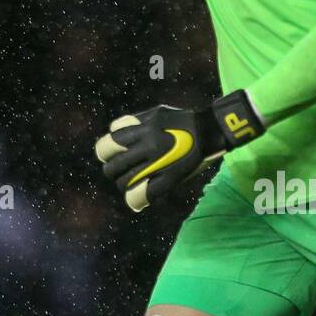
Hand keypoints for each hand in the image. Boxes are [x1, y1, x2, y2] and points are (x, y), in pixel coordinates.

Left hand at [95, 91, 264, 212]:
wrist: (209, 130)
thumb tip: (115, 131)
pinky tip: (137, 201)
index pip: (107, 145)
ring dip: (125, 186)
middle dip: (113, 172)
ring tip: (131, 185)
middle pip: (113, 167)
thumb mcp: (155, 114)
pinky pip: (145, 194)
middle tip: (120, 173)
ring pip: (125, 183)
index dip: (106, 154)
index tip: (113, 156)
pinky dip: (137, 200)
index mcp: (141, 130)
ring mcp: (158, 164)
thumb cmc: (183, 120)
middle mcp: (146, 146)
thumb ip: (135, 123)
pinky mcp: (170, 178)